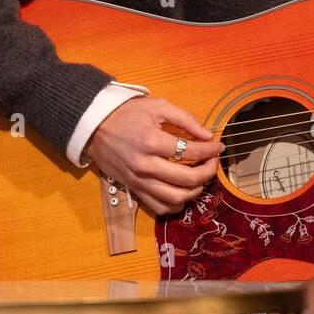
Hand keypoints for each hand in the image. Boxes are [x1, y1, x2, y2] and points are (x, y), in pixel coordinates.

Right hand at [84, 96, 223, 215]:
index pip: (192, 152)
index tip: (218, 146)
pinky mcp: (134, 189)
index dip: (211, 150)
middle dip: (209, 171)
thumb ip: (186, 119)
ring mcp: (139, 181)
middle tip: (213, 162)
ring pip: (176, 198)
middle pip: (188, 179)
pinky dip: (176, 204)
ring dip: (196, 190)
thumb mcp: (157, 106)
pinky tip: (184, 192)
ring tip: (201, 177)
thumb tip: (208, 135)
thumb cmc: (127, 114)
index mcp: (152, 142)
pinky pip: (159, 207)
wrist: (94, 127)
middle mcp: (145, 165)